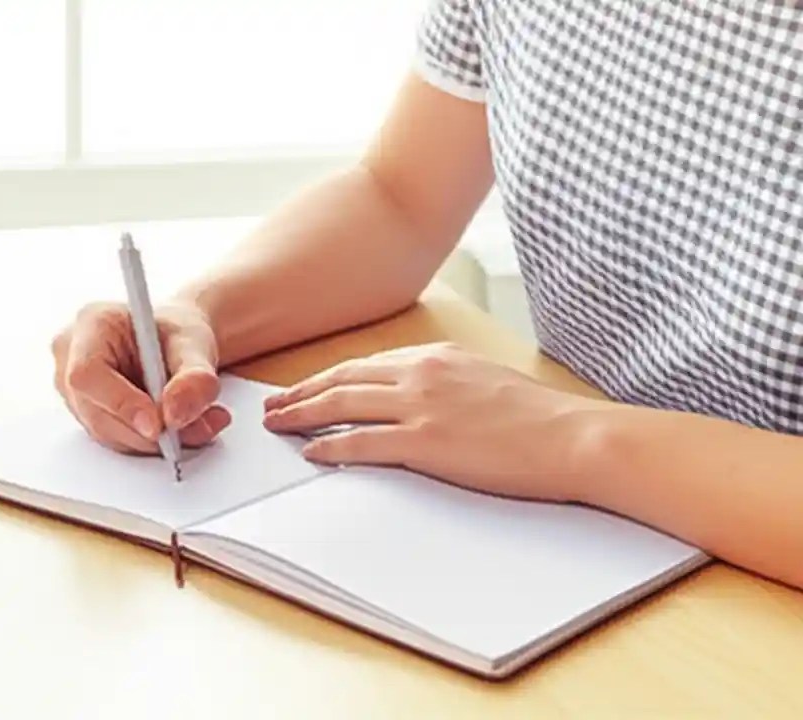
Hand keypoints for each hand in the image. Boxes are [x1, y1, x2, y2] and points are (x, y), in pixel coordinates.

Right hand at [52, 301, 230, 453]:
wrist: (174, 345)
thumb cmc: (176, 334)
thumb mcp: (195, 344)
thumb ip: (193, 377)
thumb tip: (176, 414)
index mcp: (91, 324)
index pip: (87, 373)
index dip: (120, 403)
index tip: (156, 425)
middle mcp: (71, 358)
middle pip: (97, 411)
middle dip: (146, 430)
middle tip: (191, 427)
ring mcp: (74, 391)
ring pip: (108, 433)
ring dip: (154, 440)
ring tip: (199, 423)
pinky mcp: (87, 415)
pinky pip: (116, 440)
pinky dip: (150, 441)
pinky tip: (180, 428)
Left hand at [262, 343, 598, 501]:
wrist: (573, 437)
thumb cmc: (539, 418)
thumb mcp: (485, 381)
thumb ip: (445, 383)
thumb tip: (416, 399)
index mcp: (436, 356)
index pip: (365, 364)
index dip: (327, 377)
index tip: (304, 387)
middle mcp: (422, 373)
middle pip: (343, 378)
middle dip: (301, 392)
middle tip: (273, 405)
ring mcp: (422, 405)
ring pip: (342, 404)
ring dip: (302, 415)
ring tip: (278, 425)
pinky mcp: (426, 441)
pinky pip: (362, 442)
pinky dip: (330, 446)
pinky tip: (312, 452)